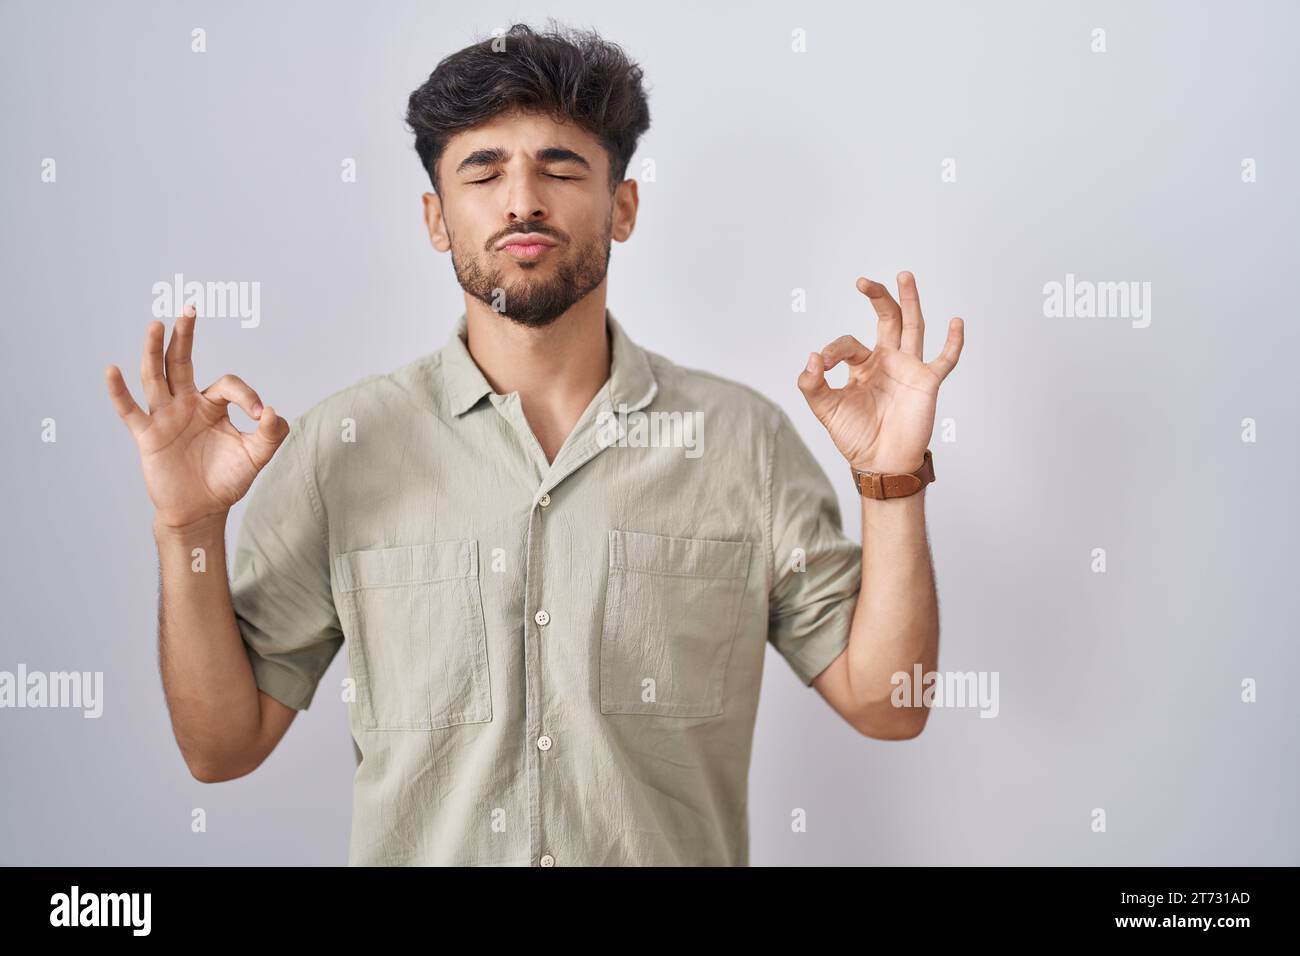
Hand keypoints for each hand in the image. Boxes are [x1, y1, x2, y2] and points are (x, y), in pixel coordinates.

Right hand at [105, 304, 289, 529]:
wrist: (201, 510)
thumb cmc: (227, 479)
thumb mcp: (256, 455)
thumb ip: (271, 434)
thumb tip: (274, 412)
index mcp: (212, 405)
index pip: (228, 385)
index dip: (247, 396)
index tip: (261, 416)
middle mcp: (186, 404)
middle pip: (181, 362)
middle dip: (185, 335)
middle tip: (190, 307)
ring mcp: (164, 417)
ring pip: (156, 377)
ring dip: (153, 351)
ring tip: (156, 324)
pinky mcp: (147, 436)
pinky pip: (130, 410)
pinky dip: (119, 391)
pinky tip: (112, 370)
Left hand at [797, 271, 963, 473]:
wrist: (880, 463)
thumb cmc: (855, 437)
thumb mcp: (826, 409)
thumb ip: (813, 384)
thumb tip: (812, 357)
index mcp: (863, 366)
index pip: (847, 344)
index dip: (832, 351)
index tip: (821, 365)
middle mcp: (887, 361)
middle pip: (887, 319)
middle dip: (877, 298)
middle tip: (863, 282)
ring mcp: (909, 369)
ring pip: (913, 327)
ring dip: (910, 301)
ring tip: (904, 275)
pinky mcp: (927, 383)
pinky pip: (945, 360)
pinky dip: (953, 342)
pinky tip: (956, 321)